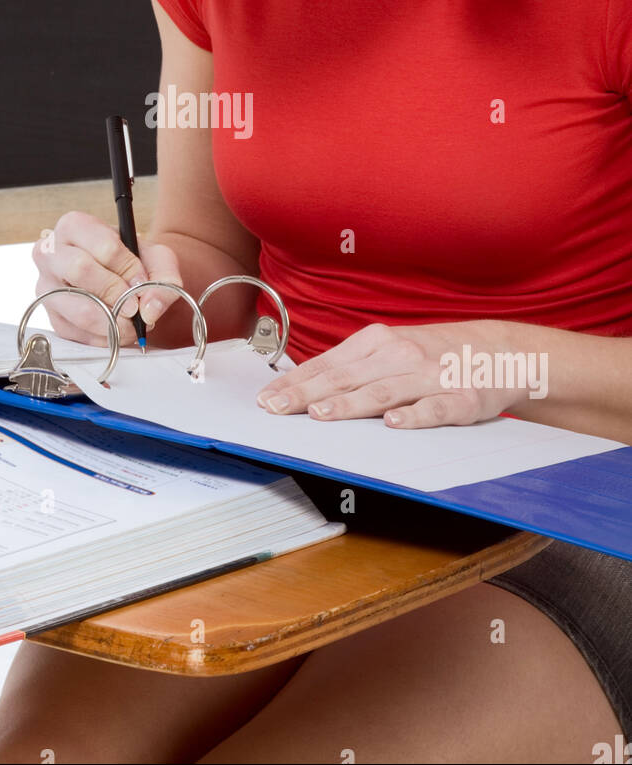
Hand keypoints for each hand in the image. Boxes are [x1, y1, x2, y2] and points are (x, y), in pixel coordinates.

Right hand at [32, 211, 182, 346]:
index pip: (102, 245)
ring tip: (131, 324)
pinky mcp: (51, 316)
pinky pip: (75, 332)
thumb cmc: (132, 261)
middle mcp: (50, 252)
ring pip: (76, 307)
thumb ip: (164, 277)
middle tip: (134, 307)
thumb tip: (149, 310)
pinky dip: (102, 338)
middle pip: (79, 269)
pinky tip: (116, 331)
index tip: (141, 282)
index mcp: (74, 226)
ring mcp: (45, 286)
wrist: (120, 278)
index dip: (128, 267)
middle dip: (115, 293)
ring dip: (112, 322)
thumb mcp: (156, 258)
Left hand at [256, 320, 519, 427]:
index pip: (327, 364)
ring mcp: (430, 376)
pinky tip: (393, 423)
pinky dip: (413, 416)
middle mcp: (400, 355)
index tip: (266, 400)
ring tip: (322, 415)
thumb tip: (303, 386)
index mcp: (378, 341)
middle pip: (347, 377)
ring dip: (351, 404)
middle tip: (277, 409)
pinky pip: (433, 408)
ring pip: (384, 391)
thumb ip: (352, 366)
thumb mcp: (390, 348)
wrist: (498, 350)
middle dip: (308, 395)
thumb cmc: (434, 353)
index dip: (295, 383)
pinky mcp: (460, 398)